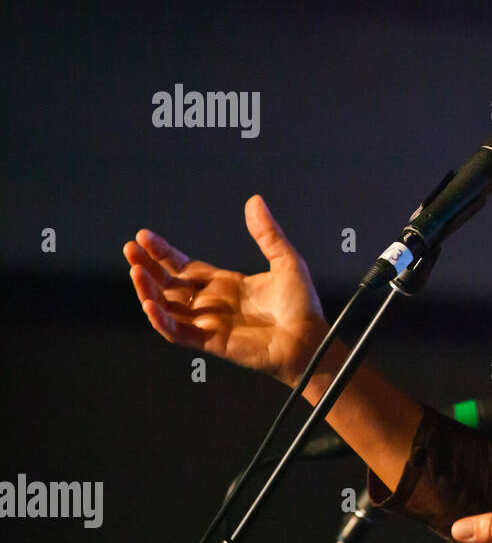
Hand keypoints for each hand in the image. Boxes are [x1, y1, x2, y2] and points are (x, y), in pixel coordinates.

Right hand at [123, 194, 327, 385]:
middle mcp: (211, 302)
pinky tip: (150, 303)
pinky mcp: (210, 342)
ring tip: (136, 272)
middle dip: (148, 267)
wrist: (310, 340)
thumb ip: (267, 234)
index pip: (183, 266)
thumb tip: (254, 200)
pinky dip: (162, 320)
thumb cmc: (301, 305)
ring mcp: (208, 323)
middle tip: (130, 249)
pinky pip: (178, 332)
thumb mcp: (286, 261)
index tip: (144, 236)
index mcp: (224, 283)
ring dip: (148, 291)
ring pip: (166, 307)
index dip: (163, 253)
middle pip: (168, 284)